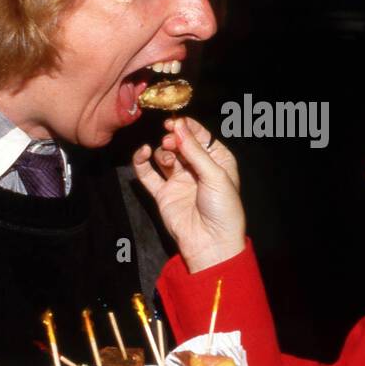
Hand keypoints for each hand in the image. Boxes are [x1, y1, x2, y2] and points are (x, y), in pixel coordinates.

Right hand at [132, 117, 244, 272]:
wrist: (211, 243)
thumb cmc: (223, 209)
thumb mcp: (215, 175)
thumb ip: (195, 150)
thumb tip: (179, 125)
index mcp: (218, 161)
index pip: (201, 137)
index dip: (187, 128)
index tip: (175, 122)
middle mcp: (198, 169)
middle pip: (180, 144)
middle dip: (173, 138)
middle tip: (169, 140)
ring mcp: (179, 181)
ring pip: (164, 156)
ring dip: (162, 151)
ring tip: (166, 156)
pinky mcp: (163, 194)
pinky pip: (148, 175)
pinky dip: (142, 162)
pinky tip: (142, 153)